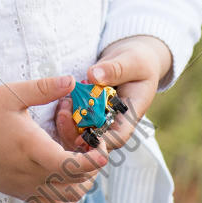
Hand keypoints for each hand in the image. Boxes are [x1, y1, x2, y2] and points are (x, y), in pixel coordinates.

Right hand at [0, 76, 106, 202]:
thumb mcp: (12, 93)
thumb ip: (44, 88)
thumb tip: (71, 81)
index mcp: (31, 147)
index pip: (70, 166)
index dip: (92, 162)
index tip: (102, 150)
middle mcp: (30, 172)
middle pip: (75, 185)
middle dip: (91, 169)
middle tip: (88, 148)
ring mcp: (24, 186)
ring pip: (67, 200)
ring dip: (80, 184)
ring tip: (78, 162)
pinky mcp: (20, 193)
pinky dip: (66, 196)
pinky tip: (64, 175)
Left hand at [54, 36, 171, 154]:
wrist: (131, 60)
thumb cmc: (139, 62)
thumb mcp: (132, 62)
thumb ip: (115, 69)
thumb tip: (93, 76)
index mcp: (131, 115)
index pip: (118, 137)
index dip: (102, 142)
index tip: (84, 135)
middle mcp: (115, 122)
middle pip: (96, 140)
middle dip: (77, 132)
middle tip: (64, 113)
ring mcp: (101, 118)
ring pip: (82, 133)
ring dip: (69, 123)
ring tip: (63, 104)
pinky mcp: (88, 111)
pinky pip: (75, 119)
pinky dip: (67, 112)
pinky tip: (62, 100)